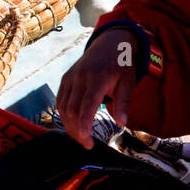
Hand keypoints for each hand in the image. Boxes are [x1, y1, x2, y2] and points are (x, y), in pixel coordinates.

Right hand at [56, 28, 139, 148]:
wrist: (109, 43)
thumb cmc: (121, 65)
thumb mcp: (129, 81)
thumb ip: (124, 102)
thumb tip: (121, 123)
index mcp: (97, 78)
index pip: (87, 105)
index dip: (84, 124)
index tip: (86, 139)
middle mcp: (80, 78)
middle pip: (72, 110)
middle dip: (77, 131)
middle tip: (88, 145)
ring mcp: (70, 78)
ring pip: (63, 108)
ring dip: (69, 126)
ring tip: (81, 138)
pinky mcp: (65, 79)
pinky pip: (60, 101)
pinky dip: (64, 116)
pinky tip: (73, 125)